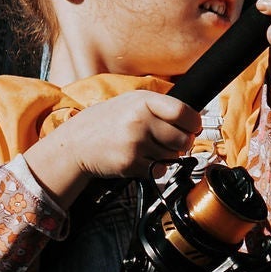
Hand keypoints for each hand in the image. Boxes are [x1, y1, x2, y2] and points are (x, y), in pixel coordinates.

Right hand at [22, 91, 200, 198]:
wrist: (77, 143)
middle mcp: (140, 119)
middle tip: (169, 142)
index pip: (183, 112)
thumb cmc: (106, 123)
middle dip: (180, 144)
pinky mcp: (130, 162)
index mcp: (143, 100)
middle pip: (182, 139)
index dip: (193, 123)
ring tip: (146, 149)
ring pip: (172, 157)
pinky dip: (153, 169)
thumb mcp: (131, 102)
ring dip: (165, 157)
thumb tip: (193, 120)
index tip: (193, 127)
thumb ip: (160, 107)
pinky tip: (138, 159)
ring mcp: (135, 142)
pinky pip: (158, 171)